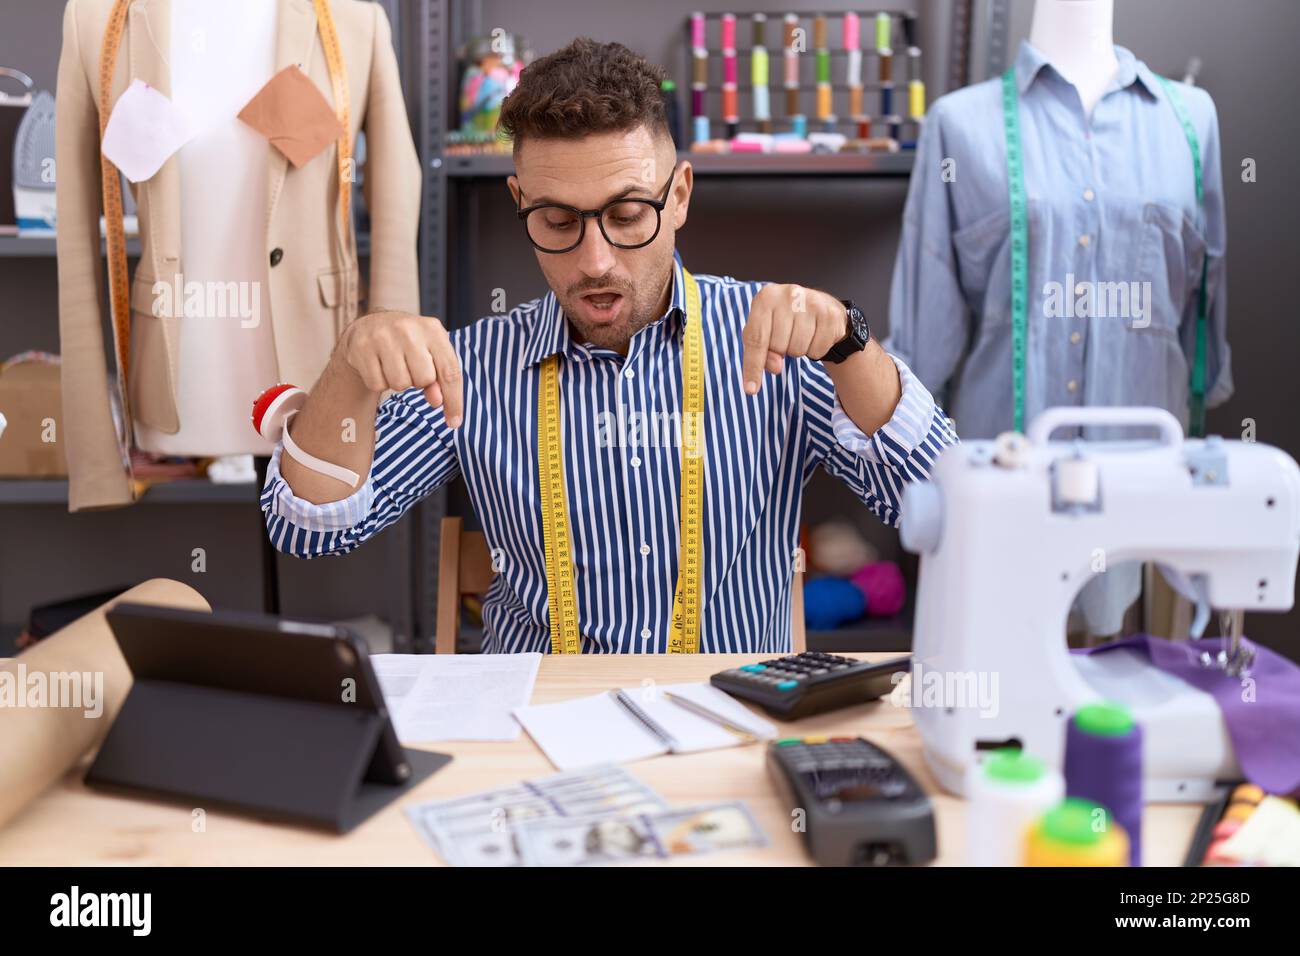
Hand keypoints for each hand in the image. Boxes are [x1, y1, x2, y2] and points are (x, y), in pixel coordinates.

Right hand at [340, 311, 463, 425]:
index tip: (454, 423)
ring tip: (395, 366)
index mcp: (432, 328)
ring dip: (399, 383)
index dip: (454, 400)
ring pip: (400, 384)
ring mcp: (382, 337)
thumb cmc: (409, 345)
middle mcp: (408, 329)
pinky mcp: (361, 348)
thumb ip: (440, 379)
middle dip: (420, 382)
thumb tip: (437, 401)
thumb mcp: (431, 354)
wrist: (369, 327)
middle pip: (424, 379)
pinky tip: (379, 366)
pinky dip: (380, 382)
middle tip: (411, 368)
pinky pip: (377, 385)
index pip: (450, 371)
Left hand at [741, 285, 847, 393]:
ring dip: (799, 350)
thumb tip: (775, 367)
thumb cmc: (785, 322)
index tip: (750, 390)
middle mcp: (788, 295)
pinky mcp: (830, 314)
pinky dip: (815, 349)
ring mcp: (811, 302)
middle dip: (782, 349)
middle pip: (778, 346)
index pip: (756, 339)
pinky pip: (817, 350)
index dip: (752, 366)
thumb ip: (761, 352)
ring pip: (798, 349)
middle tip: (788, 336)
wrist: (819, 307)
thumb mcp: (766, 333)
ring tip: (802, 334)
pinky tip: (815, 334)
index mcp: (765, 297)